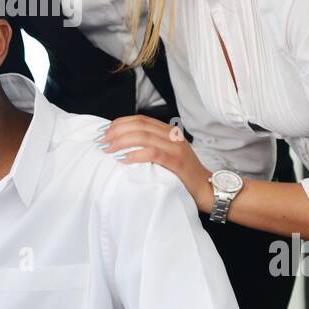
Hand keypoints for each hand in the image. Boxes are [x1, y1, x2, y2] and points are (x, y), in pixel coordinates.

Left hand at [98, 115, 213, 210]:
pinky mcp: (178, 162)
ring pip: (145, 136)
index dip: (120, 123)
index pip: (141, 120)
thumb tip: (122, 145)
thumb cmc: (183, 175)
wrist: (207, 189)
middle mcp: (173, 136)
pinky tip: (124, 159)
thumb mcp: (167, 154)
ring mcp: (176, 148)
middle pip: (140, 126)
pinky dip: (137, 155)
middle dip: (117, 132)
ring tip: (109, 150)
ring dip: (122, 141)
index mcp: (169, 131)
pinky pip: (154, 153)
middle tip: (102, 141)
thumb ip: (150, 146)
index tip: (104, 132)